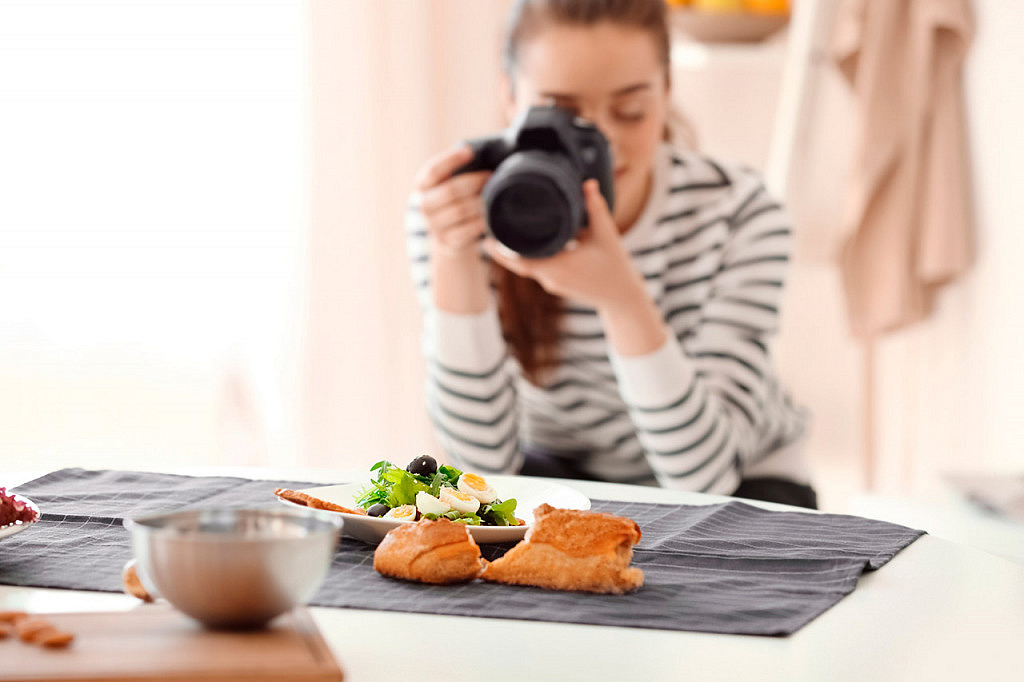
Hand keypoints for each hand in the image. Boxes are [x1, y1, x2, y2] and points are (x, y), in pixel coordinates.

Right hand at [413, 145, 491, 257]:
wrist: (445, 236)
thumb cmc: (452, 201)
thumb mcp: (447, 183)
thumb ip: (456, 169)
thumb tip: (477, 150)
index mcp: (421, 186)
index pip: (433, 170)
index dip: (451, 160)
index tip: (470, 151)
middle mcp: (423, 206)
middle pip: (451, 190)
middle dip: (475, 181)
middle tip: (491, 176)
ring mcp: (433, 226)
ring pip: (461, 210)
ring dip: (481, 201)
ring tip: (494, 195)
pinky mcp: (446, 242)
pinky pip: (467, 230)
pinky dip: (481, 221)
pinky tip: (490, 215)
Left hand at [484, 180, 645, 312]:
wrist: (622, 298)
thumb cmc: (615, 267)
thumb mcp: (606, 234)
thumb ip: (596, 208)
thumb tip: (588, 183)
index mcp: (558, 266)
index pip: (520, 260)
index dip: (501, 250)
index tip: (487, 236)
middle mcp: (550, 278)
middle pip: (517, 264)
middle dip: (501, 250)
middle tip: (486, 231)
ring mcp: (552, 284)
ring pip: (526, 268)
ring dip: (513, 255)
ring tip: (500, 235)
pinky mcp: (556, 286)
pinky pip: (535, 271)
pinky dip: (527, 259)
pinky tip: (522, 246)